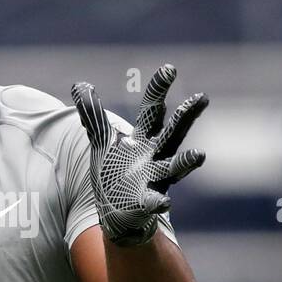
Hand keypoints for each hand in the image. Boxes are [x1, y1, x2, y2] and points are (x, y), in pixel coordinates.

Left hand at [72, 64, 208, 245]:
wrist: (116, 212)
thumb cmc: (114, 173)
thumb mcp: (102, 141)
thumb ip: (93, 115)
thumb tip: (80, 84)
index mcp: (144, 139)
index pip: (153, 109)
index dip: (159, 89)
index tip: (169, 68)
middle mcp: (154, 156)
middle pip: (173, 132)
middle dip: (186, 116)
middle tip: (201, 98)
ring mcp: (153, 179)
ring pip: (173, 167)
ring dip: (186, 162)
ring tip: (199, 155)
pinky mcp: (146, 202)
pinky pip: (154, 201)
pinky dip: (158, 201)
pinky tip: (163, 202)